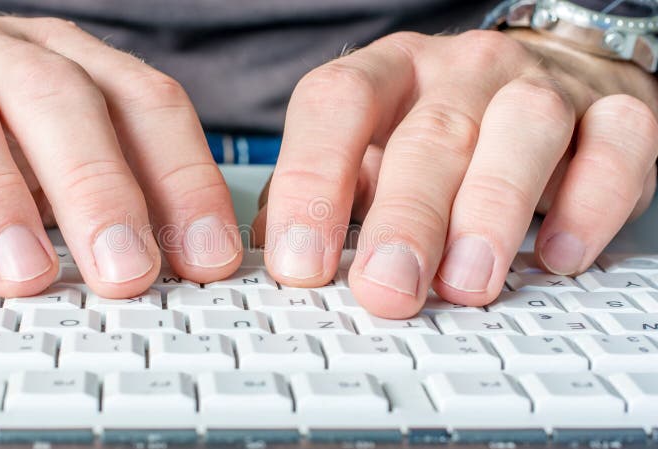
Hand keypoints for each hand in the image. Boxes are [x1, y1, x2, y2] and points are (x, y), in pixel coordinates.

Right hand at [0, 14, 241, 296]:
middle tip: (127, 274)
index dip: (186, 179)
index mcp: (71, 61)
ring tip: (24, 277)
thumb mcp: (62, 155)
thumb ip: (119, 194)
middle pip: (61, 101)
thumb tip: (184, 267)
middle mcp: (2, 53)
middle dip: (100, 190)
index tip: (208, 258)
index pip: (147, 104)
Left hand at [256, 29, 657, 317]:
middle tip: (385, 290)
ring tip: (467, 284)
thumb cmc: (441, 132)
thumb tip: (274, 252)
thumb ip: (327, 193)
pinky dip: (590, 204)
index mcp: (386, 76)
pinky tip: (559, 256)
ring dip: (493, 212)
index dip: (311, 181)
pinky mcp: (612, 113)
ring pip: (523, 130)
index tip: (300, 262)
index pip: (335, 106)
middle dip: (405, 219)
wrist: (542, 82)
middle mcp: (460, 72)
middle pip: (430, 134)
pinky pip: (615, 148)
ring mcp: (540, 87)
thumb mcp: (370, 151)